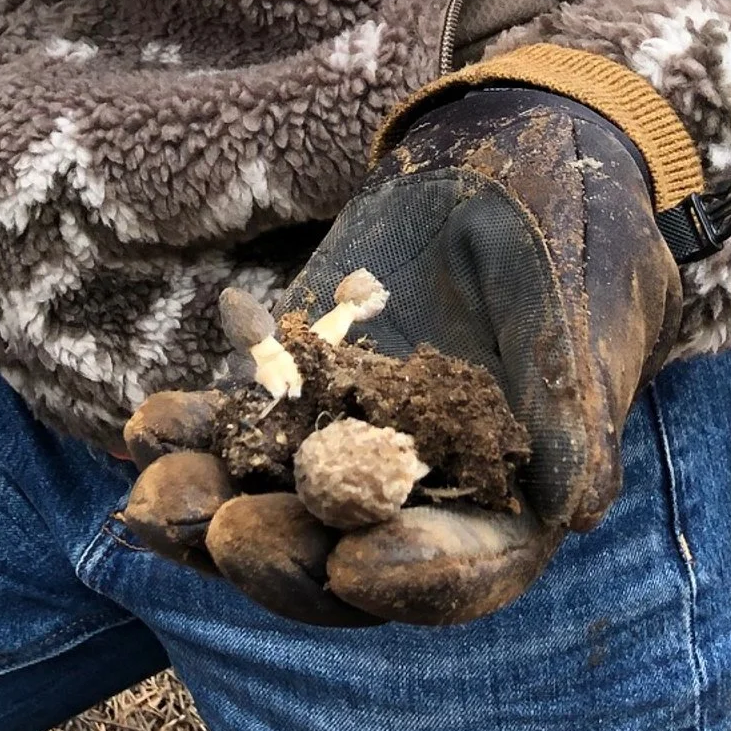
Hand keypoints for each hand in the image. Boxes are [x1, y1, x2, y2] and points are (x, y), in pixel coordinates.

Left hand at [123, 79, 681, 627]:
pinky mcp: (300, 391)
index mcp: (518, 496)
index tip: (352, 564)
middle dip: (288, 556)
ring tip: (157, 491)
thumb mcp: (580, 299)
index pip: (472, 565)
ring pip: (283, 507)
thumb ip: (569, 397)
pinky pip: (243, 430)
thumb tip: (572, 503)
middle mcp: (430, 492)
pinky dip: (197, 435)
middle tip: (228, 533)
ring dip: (215, 512)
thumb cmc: (570, 227)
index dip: (415, 577)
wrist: (513, 153)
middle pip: (356, 556)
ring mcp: (355, 445)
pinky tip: (150, 424)